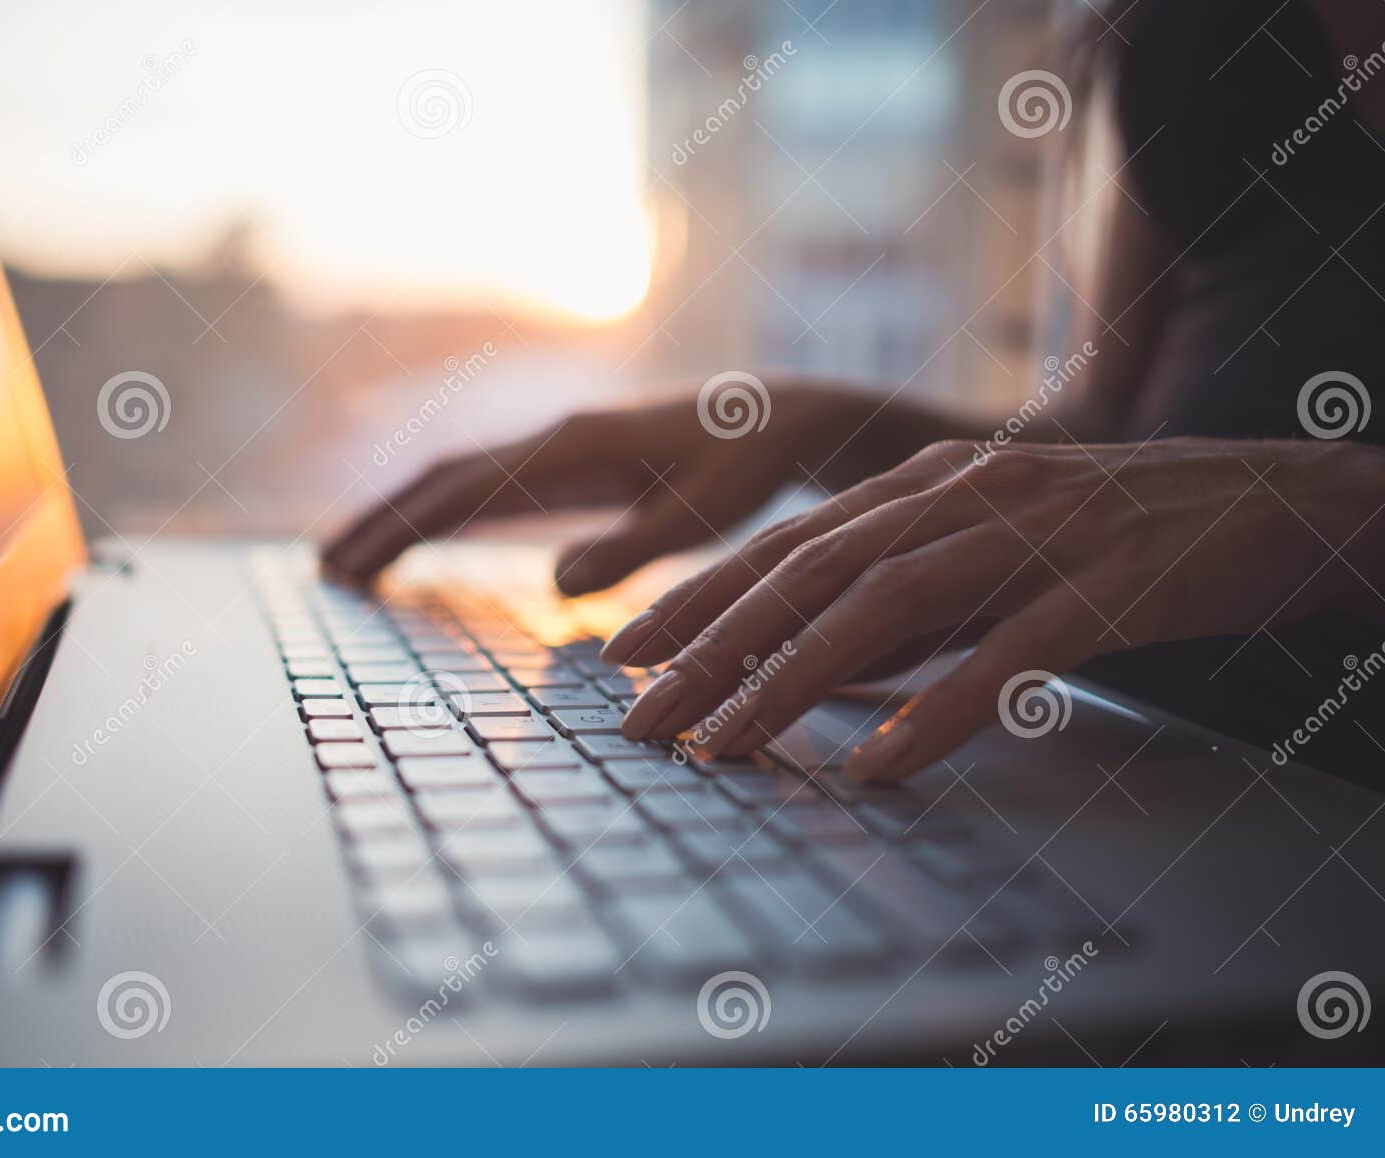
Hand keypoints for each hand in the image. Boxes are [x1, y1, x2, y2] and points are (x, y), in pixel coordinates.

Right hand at [323, 382, 915, 594]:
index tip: (352, 565)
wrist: (777, 417)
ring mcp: (558, 446)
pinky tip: (424, 538)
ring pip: (460, 478)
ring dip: (404, 516)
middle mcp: (553, 436)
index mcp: (574, 445)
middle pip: (444, 477)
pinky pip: (491, 487)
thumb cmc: (745, 468)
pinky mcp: (570, 462)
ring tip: (350, 560)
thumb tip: (553, 583)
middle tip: (326, 571)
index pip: (466, 489)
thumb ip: (631, 548)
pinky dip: (445, 513)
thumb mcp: (702, 516)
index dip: (403, 527)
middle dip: (382, 522)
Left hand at [602, 438, 1384, 783]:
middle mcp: (959, 499)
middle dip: (713, 649)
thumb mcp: (990, 546)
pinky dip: (936, 708)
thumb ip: (908, 594)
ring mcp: (1029, 538)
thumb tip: (820, 664)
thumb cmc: (1113, 530)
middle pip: (810, 574)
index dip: (700, 597)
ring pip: (885, 607)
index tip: (626, 652)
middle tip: (641, 717)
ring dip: (792, 682)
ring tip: (726, 748)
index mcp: (924, 488)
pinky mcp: (1101, 586)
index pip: (785, 544)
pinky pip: (1005, 655)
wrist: (1266, 497)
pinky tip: (879, 764)